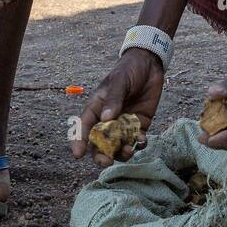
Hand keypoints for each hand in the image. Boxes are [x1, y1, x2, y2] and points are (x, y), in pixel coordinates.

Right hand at [71, 47, 163, 167]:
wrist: (149, 65)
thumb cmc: (128, 70)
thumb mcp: (119, 81)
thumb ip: (113, 99)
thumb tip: (106, 119)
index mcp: (96, 108)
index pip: (84, 127)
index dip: (79, 141)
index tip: (77, 155)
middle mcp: (108, 120)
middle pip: (100, 143)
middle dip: (101, 155)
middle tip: (107, 161)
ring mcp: (123, 124)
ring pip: (118, 146)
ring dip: (121, 153)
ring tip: (128, 149)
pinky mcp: (139, 125)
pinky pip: (136, 140)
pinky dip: (138, 143)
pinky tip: (142, 139)